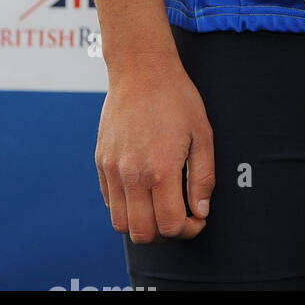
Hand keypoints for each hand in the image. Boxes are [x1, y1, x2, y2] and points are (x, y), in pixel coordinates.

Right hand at [96, 59, 215, 242]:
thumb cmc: (177, 98)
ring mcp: (112, 169)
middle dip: (165, 234)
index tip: (197, 219)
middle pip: (142, 233)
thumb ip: (203, 176)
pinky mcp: (100, 162)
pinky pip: (109, 201)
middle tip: (180, 218)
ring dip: (143, 224)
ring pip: (121, 223)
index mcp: (160, 169)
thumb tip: (201, 210)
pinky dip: (127, 206)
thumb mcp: (203, 133)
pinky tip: (145, 190)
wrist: (141, 70)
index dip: (188, 230)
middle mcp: (131, 174)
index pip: (170, 225)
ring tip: (162, 207)